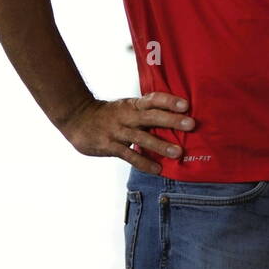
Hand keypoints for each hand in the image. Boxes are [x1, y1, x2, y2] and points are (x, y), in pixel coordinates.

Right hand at [59, 92, 192, 173]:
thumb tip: (176, 117)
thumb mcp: (127, 106)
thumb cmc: (110, 113)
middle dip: (172, 120)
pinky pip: (129, 155)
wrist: (77, 118)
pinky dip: (143, 162)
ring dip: (161, 145)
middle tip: (191, 124)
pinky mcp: (109, 146)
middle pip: (152, 116)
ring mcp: (118, 131)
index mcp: (133, 104)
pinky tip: (158, 169)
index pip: (153, 99)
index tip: (186, 105)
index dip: (169, 101)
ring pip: (142, 137)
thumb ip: (146, 112)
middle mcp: (127, 116)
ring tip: (178, 152)